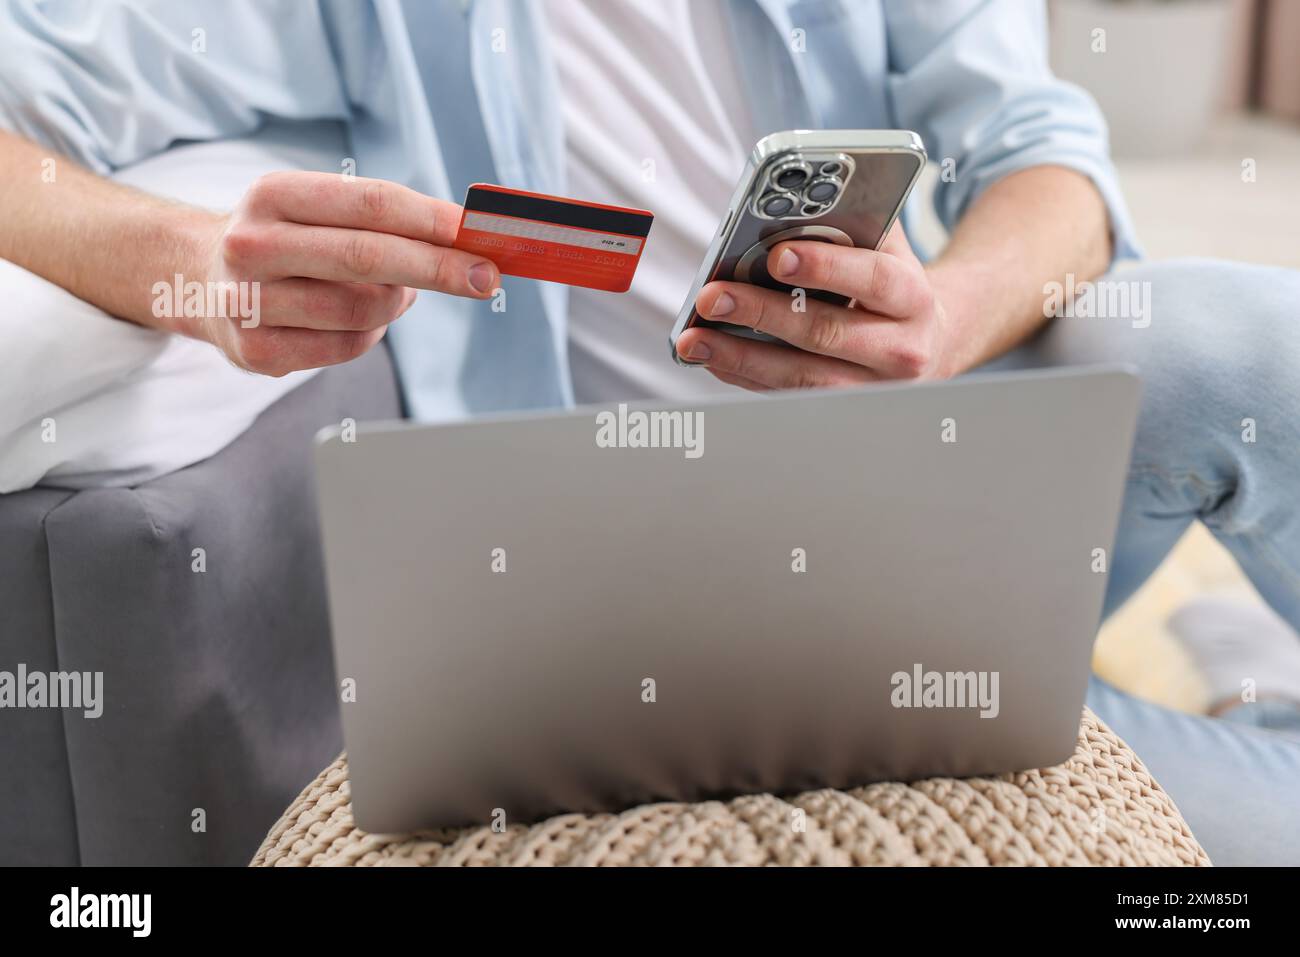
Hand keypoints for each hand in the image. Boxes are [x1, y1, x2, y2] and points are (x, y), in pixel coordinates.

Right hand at [184, 172, 499, 375]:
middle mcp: (251, 244)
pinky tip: (360, 320)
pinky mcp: (255, 351)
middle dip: (438, 268)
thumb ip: (382, 220)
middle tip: (485, 277)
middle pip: (367, 256)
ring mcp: (248, 301)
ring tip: (394, 292)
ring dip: (397, 303)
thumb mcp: (318, 210)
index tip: (477, 232)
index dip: (431, 219)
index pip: (370, 203)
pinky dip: (370, 334)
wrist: (198, 280)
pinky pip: (346, 347)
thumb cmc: (285, 240)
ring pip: (363, 309)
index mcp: (272, 195)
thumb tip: (463, 243)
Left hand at [674, 223, 953, 389]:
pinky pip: (786, 395)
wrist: (931, 341)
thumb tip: (789, 207)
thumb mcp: (887, 249)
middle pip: (824, 333)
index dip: (826, 266)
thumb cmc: (894, 286)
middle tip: (714, 297)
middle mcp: (899, 350)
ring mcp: (870, 388)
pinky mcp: (841, 410)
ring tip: (695, 338)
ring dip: (740, 357)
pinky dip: (743, 376)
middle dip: (761, 314)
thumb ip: (851, 225)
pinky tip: (712, 356)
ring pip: (800, 378)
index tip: (778, 255)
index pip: (873, 279)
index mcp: (912, 298)